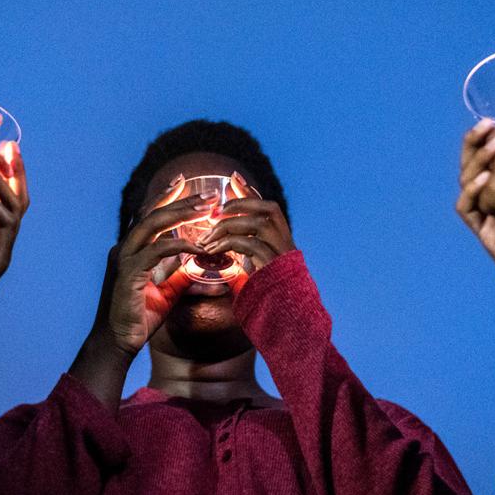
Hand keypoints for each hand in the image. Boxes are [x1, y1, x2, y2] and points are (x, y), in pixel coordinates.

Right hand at [91, 177, 210, 356]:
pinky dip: (179, 246)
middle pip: (154, 214)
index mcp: (131, 250)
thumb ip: (179, 274)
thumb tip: (199, 264)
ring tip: (206, 207)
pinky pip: (157, 251)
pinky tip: (199, 247)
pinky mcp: (129, 273)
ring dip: (182, 213)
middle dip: (182, 201)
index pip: (150, 216)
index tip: (185, 183)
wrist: (116, 344)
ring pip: (153, 225)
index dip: (167, 198)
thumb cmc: (139, 318)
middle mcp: (124, 248)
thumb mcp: (166, 291)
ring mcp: (124, 259)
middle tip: (209, 194)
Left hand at [198, 172, 295, 292]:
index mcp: (282, 239)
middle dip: (241, 202)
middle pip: (268, 208)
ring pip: (257, 224)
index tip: (233, 177)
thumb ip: (246, 252)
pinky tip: (211, 250)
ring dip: (228, 226)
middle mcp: (286, 241)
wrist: (286, 317)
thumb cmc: (268, 294)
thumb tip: (225, 242)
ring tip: (207, 237)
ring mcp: (282, 252)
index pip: (267, 207)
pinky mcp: (273, 264)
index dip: (251, 191)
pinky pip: (249, 244)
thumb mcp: (256, 268)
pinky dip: (227, 244)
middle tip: (217, 210)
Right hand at [457, 120, 494, 296]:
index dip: (485, 137)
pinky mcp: (484, 231)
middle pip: (470, 163)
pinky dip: (473, 191)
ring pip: (466, 181)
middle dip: (475, 142)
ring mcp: (486, 214)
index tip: (494, 120)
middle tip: (487, 126)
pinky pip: (467, 208)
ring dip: (478, 161)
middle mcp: (492, 197)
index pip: (487, 155)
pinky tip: (487, 178)